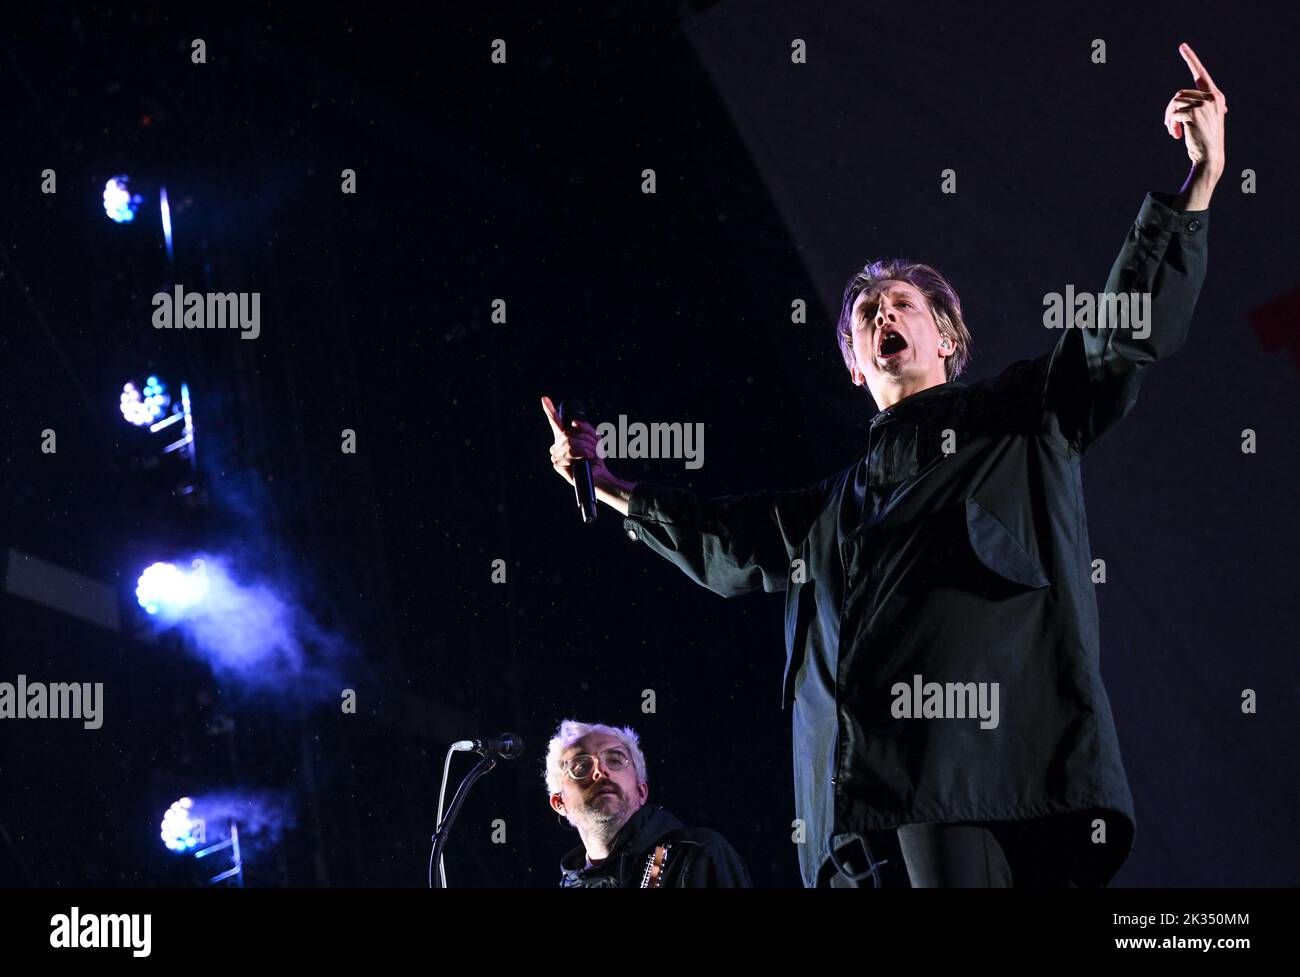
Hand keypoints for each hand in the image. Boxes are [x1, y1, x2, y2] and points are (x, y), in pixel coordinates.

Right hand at [541, 395, 613, 487]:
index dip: (549, 410)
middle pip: (567, 434)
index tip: (544, 398)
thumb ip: (586, 428)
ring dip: (585, 448)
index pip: (555, 422)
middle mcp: (558, 445)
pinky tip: (585, 461)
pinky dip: (581, 456)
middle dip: (585, 439)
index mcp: (565, 436)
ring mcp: (557, 455)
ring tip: (591, 455)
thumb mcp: (594, 439)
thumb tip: (573, 424)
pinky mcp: (558, 466)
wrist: (600, 474)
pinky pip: (568, 455)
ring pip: (569, 444)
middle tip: (594, 448)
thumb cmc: (596, 457)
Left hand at [1164, 43, 1225, 175]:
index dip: (1191, 59)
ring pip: (1174, 103)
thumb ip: (1198, 107)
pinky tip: (1176, 136)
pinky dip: (1170, 125)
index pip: (1201, 74)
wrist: (1210, 157)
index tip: (1182, 46)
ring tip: (1173, 131)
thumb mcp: (1205, 120)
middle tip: (1170, 127)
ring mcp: (1204, 104)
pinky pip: (1173, 114)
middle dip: (1170, 110)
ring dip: (1169, 119)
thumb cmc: (1205, 140)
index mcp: (1216, 96)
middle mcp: (1212, 97)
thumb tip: (1178, 103)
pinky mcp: (1194, 114)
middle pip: (1179, 94)